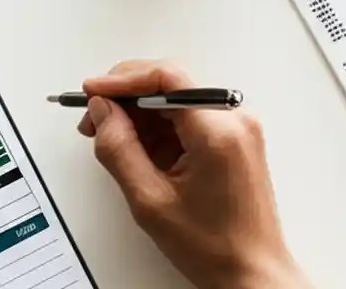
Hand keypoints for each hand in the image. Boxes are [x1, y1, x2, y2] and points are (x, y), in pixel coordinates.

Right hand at [79, 61, 308, 288]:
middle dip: (125, 98)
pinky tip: (139, 150)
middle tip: (93, 119)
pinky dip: (159, 127)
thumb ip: (119, 148)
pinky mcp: (233, 138)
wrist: (253, 274)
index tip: (92, 91)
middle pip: (168, 84)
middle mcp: (234, 120)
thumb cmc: (214, 247)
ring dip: (139, 114)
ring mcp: (237, 128)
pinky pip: (188, 117)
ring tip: (112, 140)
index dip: (122, 79)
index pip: (166, 77)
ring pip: (175, 100)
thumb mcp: (150, 200)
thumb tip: (102, 111)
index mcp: (218, 133)